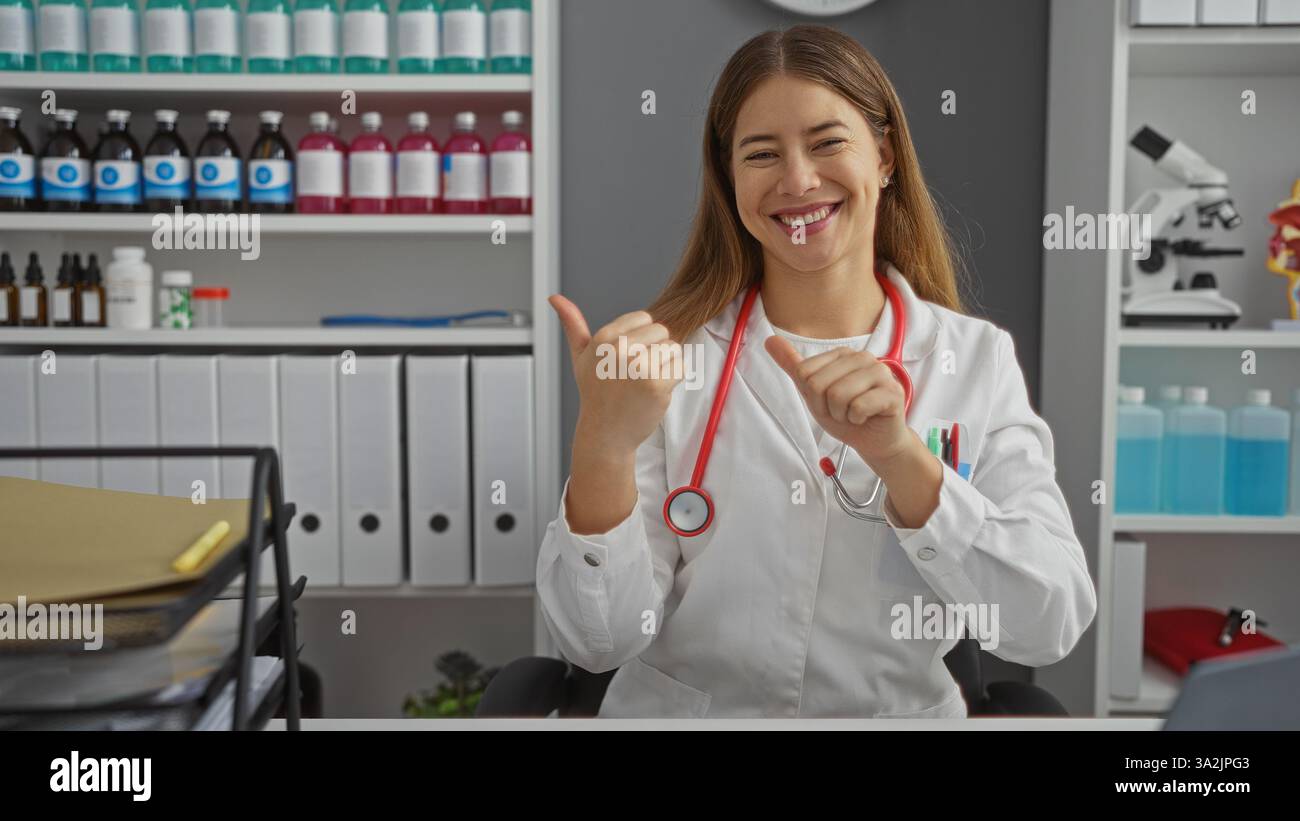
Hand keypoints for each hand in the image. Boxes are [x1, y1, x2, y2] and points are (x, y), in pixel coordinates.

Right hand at [549, 294, 683, 455]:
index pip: (644, 318)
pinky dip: (673, 379)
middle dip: (655, 350)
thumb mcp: (580, 356)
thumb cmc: (595, 394)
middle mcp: (620, 350)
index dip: (641, 338)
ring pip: (673, 348)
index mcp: (603, 338)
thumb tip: (555, 298)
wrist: (605, 434)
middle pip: (662, 331)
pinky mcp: (657, 385)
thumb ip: (573, 324)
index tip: (628, 357)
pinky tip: (654, 391)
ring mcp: (639, 368)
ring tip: (645, 382)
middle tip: (637, 373)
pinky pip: (680, 367)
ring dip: (665, 365)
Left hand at [765, 335, 913, 471]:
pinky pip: (858, 406)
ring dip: (841, 414)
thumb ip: (793, 366)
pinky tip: (866, 417)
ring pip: (838, 395)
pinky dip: (857, 420)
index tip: (828, 403)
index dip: (812, 397)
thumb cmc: (846, 415)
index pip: (805, 373)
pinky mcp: (892, 392)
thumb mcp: (813, 392)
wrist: (874, 441)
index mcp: (843, 354)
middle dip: (826, 407)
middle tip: (842, 411)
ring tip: (854, 414)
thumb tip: (770, 340)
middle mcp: (863, 358)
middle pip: (819, 384)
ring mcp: (881, 373)